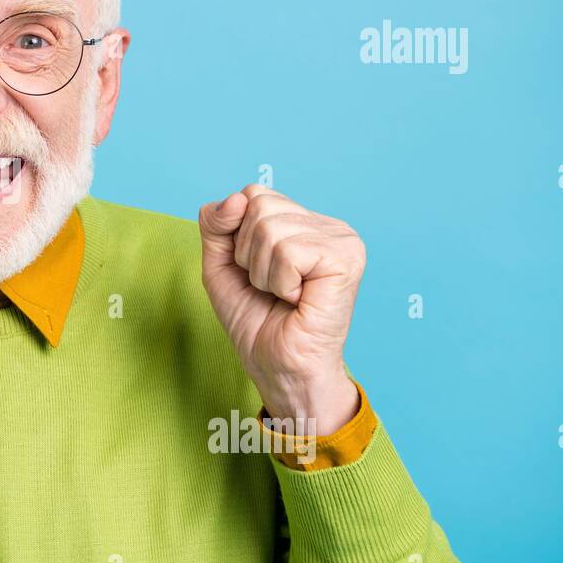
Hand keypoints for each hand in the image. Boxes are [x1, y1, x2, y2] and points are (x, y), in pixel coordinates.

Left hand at [197, 184, 364, 434]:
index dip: (237, 236)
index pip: (253, 194)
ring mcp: (343, 240)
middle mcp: (329, 225)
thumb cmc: (256, 321)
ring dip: (263, 273)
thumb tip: (237, 197)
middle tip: (270, 288)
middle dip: (247, 254)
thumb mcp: (220, 264)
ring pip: (270, 228)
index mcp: (305, 221)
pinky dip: (279, 282)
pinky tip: (298, 300)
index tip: (254, 272)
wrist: (278, 369)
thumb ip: (216, 224)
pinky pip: (288, 252)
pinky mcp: (346, 260)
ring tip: (283, 296)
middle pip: (259, 205)